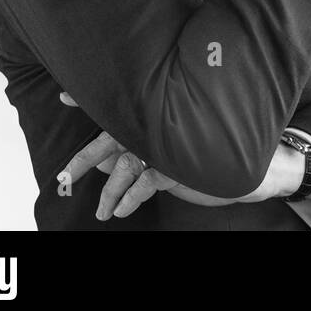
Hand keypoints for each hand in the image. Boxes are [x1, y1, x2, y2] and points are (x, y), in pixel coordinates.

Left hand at [56, 92, 304, 218]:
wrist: (247, 164)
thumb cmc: (208, 150)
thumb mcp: (171, 146)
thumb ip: (142, 142)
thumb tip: (105, 156)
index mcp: (153, 117)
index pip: (116, 110)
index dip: (89, 101)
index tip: (63, 97)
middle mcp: (156, 127)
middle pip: (110, 138)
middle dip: (84, 158)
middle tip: (63, 178)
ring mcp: (166, 144)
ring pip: (126, 165)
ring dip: (111, 192)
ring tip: (103, 213)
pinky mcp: (178, 162)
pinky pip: (148, 179)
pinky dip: (133, 195)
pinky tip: (124, 209)